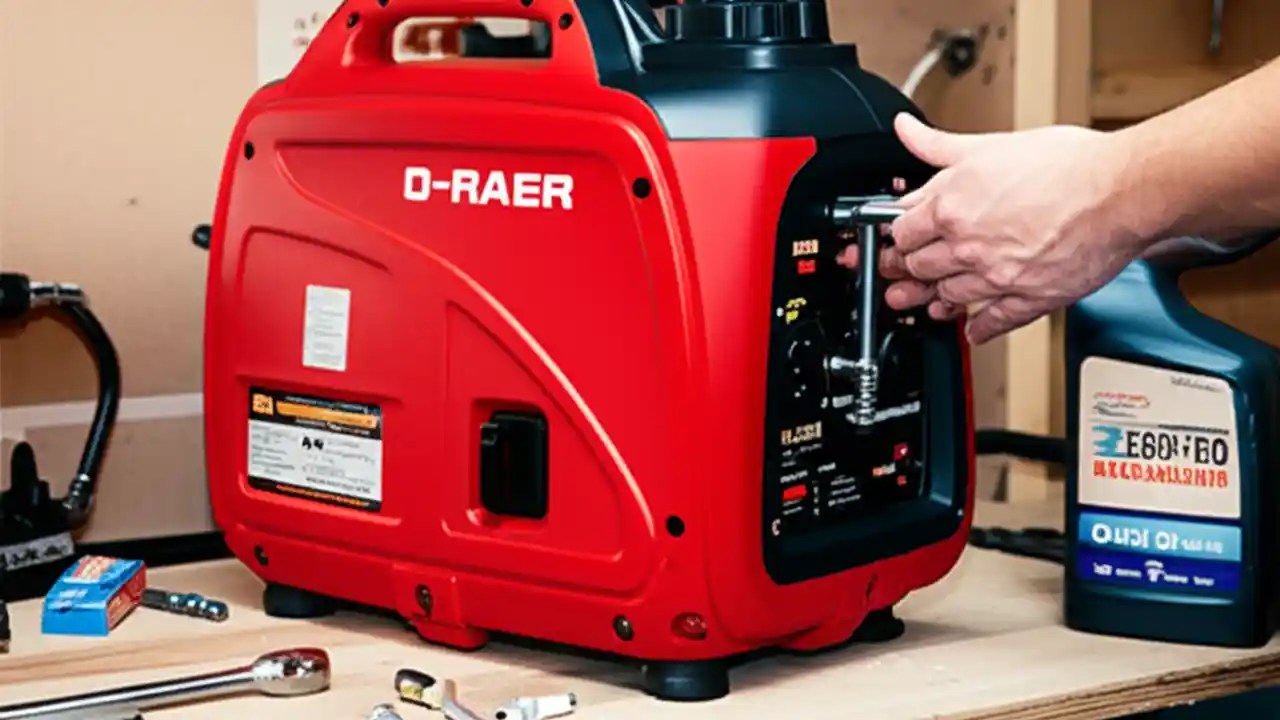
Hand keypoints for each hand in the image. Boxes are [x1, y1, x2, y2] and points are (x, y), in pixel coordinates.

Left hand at [877, 113, 1147, 343]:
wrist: (1122, 191)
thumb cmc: (1069, 165)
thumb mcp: (992, 145)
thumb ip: (939, 145)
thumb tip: (905, 130)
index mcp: (951, 206)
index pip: (901, 231)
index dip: (895, 236)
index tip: (896, 239)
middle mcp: (967, 245)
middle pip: (917, 268)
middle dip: (906, 270)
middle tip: (901, 273)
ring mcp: (995, 276)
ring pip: (947, 297)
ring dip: (934, 300)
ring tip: (927, 299)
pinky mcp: (1028, 299)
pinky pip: (991, 323)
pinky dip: (978, 328)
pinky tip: (974, 327)